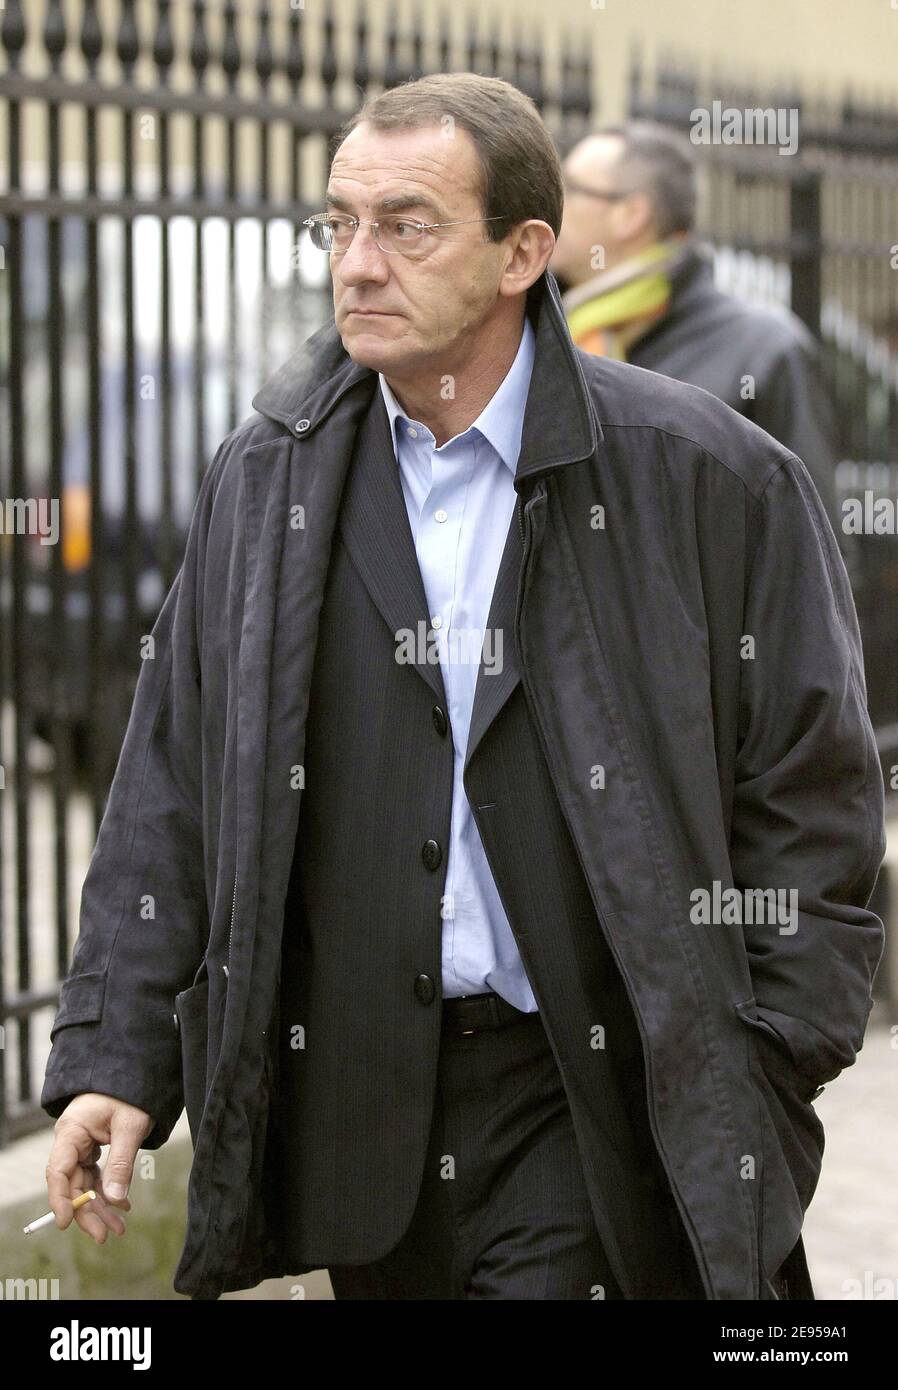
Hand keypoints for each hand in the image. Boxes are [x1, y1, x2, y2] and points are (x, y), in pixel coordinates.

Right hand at [45, 1093, 153, 1242]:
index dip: (60, 1199)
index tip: (66, 1223)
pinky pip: (96, 1175)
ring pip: (85, 1183)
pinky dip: (109, 1191)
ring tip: (119, 1228)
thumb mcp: (130, 1126)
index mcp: (72, 1131)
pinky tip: (123, 1206)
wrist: (135, 1074)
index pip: (57, 1171)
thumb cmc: (130, 1094)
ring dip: (101, 1206)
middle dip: (88, 1212)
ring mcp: (81, 1145)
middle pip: (72, 1184)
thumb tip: (116, 1200)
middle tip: (104, 1236)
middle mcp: (71, 1140)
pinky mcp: (93, 1148)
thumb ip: (121, 1162)